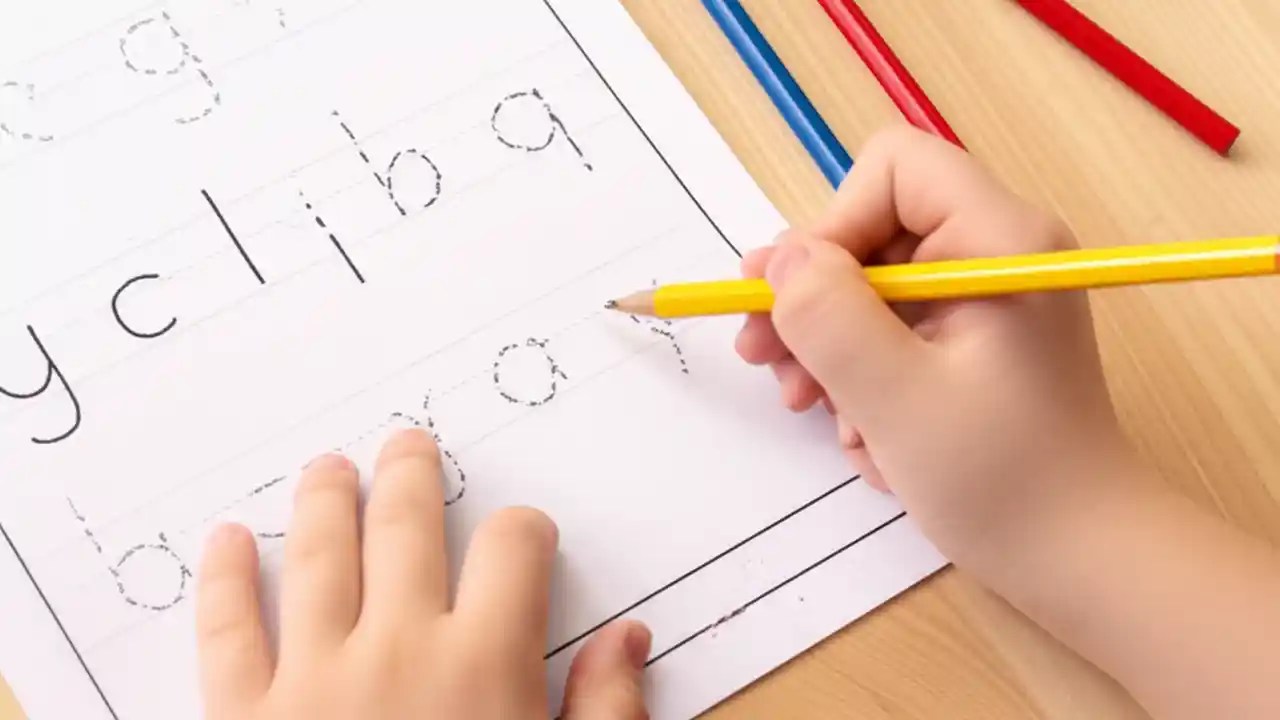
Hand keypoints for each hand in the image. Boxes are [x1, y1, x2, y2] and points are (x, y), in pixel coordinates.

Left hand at [197, 428, 650, 719]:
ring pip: (315, 556)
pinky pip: (225, 630)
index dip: (526, 531)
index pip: (515, 550)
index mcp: (484, 665)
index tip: (524, 538)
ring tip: (325, 468)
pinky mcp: (242, 717)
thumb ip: (604, 713)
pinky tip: (223, 541)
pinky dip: (221, 580)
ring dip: (321, 501)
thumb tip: (628, 641)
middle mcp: (398, 650)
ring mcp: (313, 679)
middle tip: (405, 444)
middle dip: (410, 477)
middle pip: (407, 527)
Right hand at [736, 125, 1136, 567]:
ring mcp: (986, 298)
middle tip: (764, 361)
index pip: (895, 168)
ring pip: (873, 285)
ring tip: (817, 413)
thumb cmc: (1002, 479)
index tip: (800, 300)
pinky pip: (893, 330)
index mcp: (999, 241)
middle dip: (814, 298)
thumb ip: (829, 317)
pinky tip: (865, 434)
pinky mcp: (974, 341)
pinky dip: (863, 377)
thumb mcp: (896, 398)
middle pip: (873, 229)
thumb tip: (779, 258)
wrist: (1080, 557)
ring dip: (830, 347)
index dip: (833, 223)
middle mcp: (996, 252)